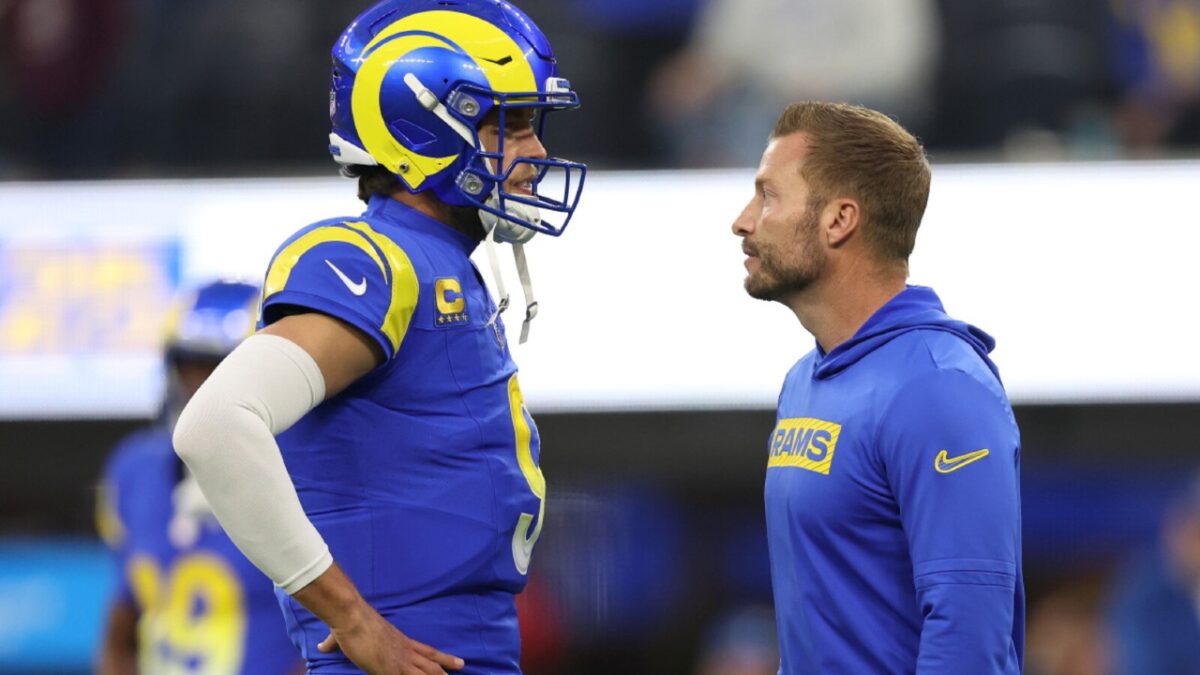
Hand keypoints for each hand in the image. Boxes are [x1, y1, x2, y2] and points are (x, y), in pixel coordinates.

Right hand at [291, 562, 463, 673]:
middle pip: (431, 663)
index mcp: (399, 641)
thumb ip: (333, 642)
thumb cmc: (350, 624)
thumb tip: (322, 647)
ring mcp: (399, 661)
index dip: (442, 658)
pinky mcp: (390, 669)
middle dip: (446, 668)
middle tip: (463, 669)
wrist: (351, 616)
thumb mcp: (344, 635)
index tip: (458, 662)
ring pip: (426, 674)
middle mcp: (404, 650)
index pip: (426, 651)